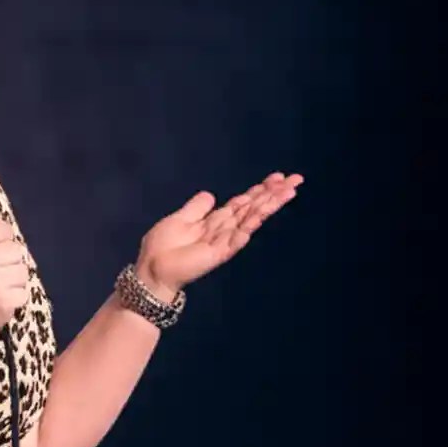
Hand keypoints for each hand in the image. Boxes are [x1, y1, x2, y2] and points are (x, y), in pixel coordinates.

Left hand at [135, 171, 303, 299]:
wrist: (152, 270)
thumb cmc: (162, 246)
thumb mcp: (179, 218)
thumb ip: (196, 208)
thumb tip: (211, 195)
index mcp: (215, 220)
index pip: (243, 202)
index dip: (259, 190)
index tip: (278, 177)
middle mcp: (224, 229)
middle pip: (253, 207)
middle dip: (273, 193)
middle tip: (295, 179)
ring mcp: (224, 241)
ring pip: (251, 219)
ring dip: (269, 205)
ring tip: (288, 192)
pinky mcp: (219, 253)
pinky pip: (237, 239)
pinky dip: (248, 227)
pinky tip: (261, 217)